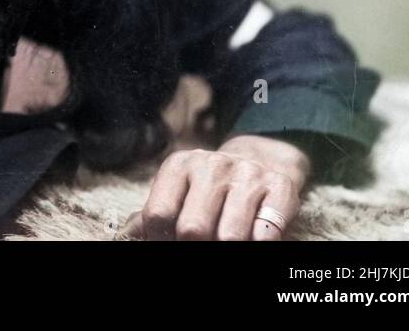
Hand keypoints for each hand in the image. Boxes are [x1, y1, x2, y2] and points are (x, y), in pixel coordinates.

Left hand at [122, 134, 309, 240]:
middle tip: (201, 246)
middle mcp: (212, 165)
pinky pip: (266, 234)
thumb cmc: (210, 186)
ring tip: (223, 242)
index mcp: (180, 165)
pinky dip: (257, 245)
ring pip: (229, 237)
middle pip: (192, 230)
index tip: (170, 242)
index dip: (161, 239)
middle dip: (194, 247)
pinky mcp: (279, 188)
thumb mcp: (179, 189)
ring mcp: (247, 175)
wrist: (261, 158)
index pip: (158, 215)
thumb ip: (154, 212)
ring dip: (226, 249)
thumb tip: (128, 238)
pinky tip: (251, 239)